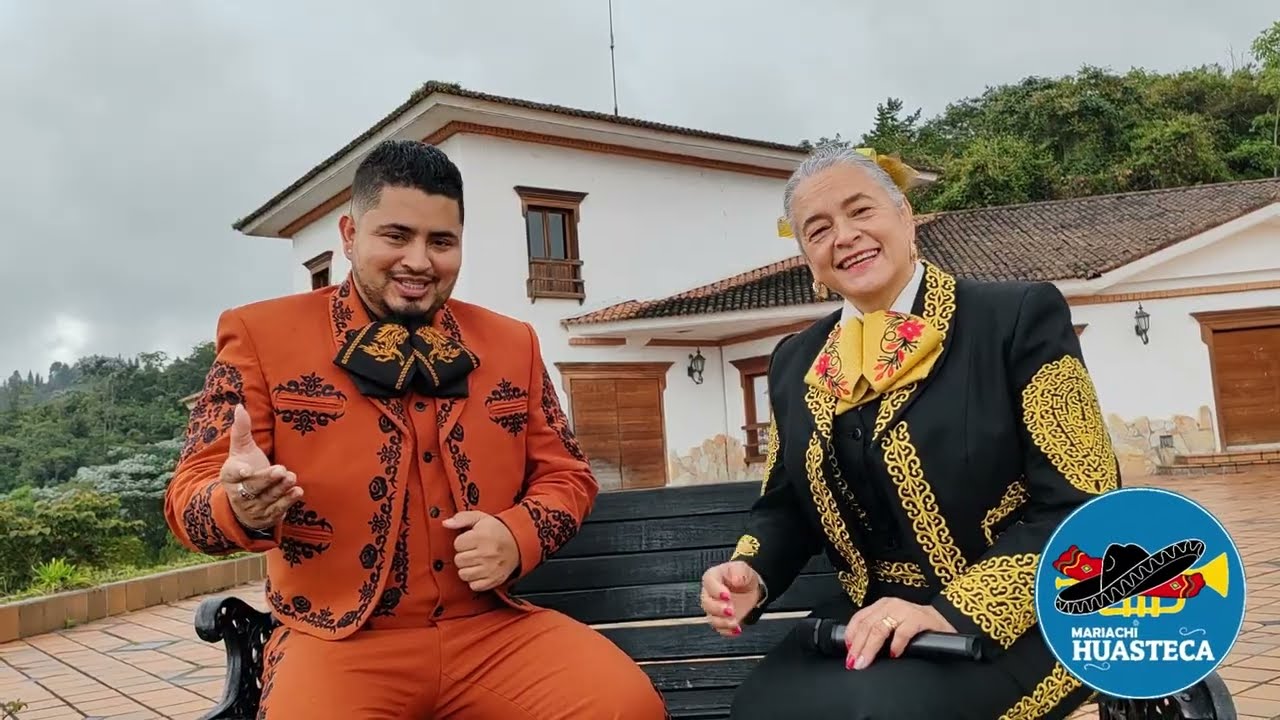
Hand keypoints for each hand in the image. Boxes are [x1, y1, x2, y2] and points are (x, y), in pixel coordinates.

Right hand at [219, 404, 301, 530]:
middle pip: (253, 486)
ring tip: (292, 477)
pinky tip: (298, 491)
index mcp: (229, 475)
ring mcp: (253, 507)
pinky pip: (277, 509)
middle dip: (266, 479)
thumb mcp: (241, 450)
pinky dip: (287, 501)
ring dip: (280, 489)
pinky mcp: (267, 515)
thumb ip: (241, 430)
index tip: (245, 469)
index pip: (232, 474)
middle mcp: (239, 493)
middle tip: (281, 470)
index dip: (238, 472)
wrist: (245, 502)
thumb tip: (239, 406)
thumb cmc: (246, 468)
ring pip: (267, 498)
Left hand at [444, 511, 519, 590]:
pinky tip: (480, 571)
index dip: (462, 542)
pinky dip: (475, 580)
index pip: (457, 544)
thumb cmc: (497, 531)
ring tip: (475, 561)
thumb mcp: (480, 518)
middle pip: (459, 560)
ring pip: (463, 574)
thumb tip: (446, 523)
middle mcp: (486, 554)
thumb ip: (461, 518)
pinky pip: (473, 586)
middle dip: (464, 555)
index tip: (470, 541)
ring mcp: (490, 569)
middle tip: (473, 551)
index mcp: (481, 537)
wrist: (519, 543)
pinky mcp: (493, 580)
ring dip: (467, 568)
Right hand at [699, 561, 761, 636]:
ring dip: (722, 622)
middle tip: (731, 611)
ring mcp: (714, 608)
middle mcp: (710, 594)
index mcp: (712, 577)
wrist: (750, 588)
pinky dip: (727, 631)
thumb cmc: (742, 575)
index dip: (716, 590)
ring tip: (735, 622)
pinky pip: (720, 628)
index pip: (709, 583)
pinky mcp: (721, 620)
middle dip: (718, 609)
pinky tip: (736, 630)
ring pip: (712, 618)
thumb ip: (739, 572)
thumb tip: (736, 580)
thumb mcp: (742, 568)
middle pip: (707, 603)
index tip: (727, 596)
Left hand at [843, 597, 955, 669]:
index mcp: (882, 606)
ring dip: (870, 648)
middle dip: (858, 646)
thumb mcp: (893, 624)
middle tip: (854, 662)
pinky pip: (903, 632)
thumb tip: (858, 650)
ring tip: (865, 661)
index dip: (851, 636)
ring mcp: (905, 611)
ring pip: (880, 629)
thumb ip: (877, 632)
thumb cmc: (916, 625)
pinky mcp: (919, 618)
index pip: (859, 618)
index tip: (848, 652)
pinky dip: (896, 645)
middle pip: (867, 626)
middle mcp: (891, 605)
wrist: (944, 619)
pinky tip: (893, 654)